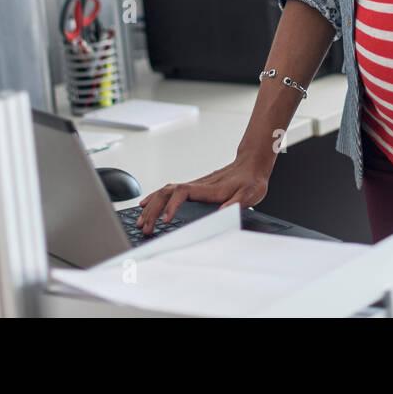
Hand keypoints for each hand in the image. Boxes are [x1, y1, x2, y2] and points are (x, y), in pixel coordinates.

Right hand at [134, 154, 271, 235]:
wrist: (251, 165)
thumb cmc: (251, 180)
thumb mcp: (250, 193)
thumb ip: (237, 202)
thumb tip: (224, 212)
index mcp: (208, 188)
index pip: (182, 193)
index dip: (171, 205)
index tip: (166, 221)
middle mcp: (197, 185)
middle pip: (166, 192)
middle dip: (153, 210)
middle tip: (146, 227)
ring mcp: (193, 186)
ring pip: (164, 192)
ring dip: (151, 206)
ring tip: (141, 221)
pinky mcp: (193, 188)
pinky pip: (168, 192)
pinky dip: (155, 199)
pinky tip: (147, 206)